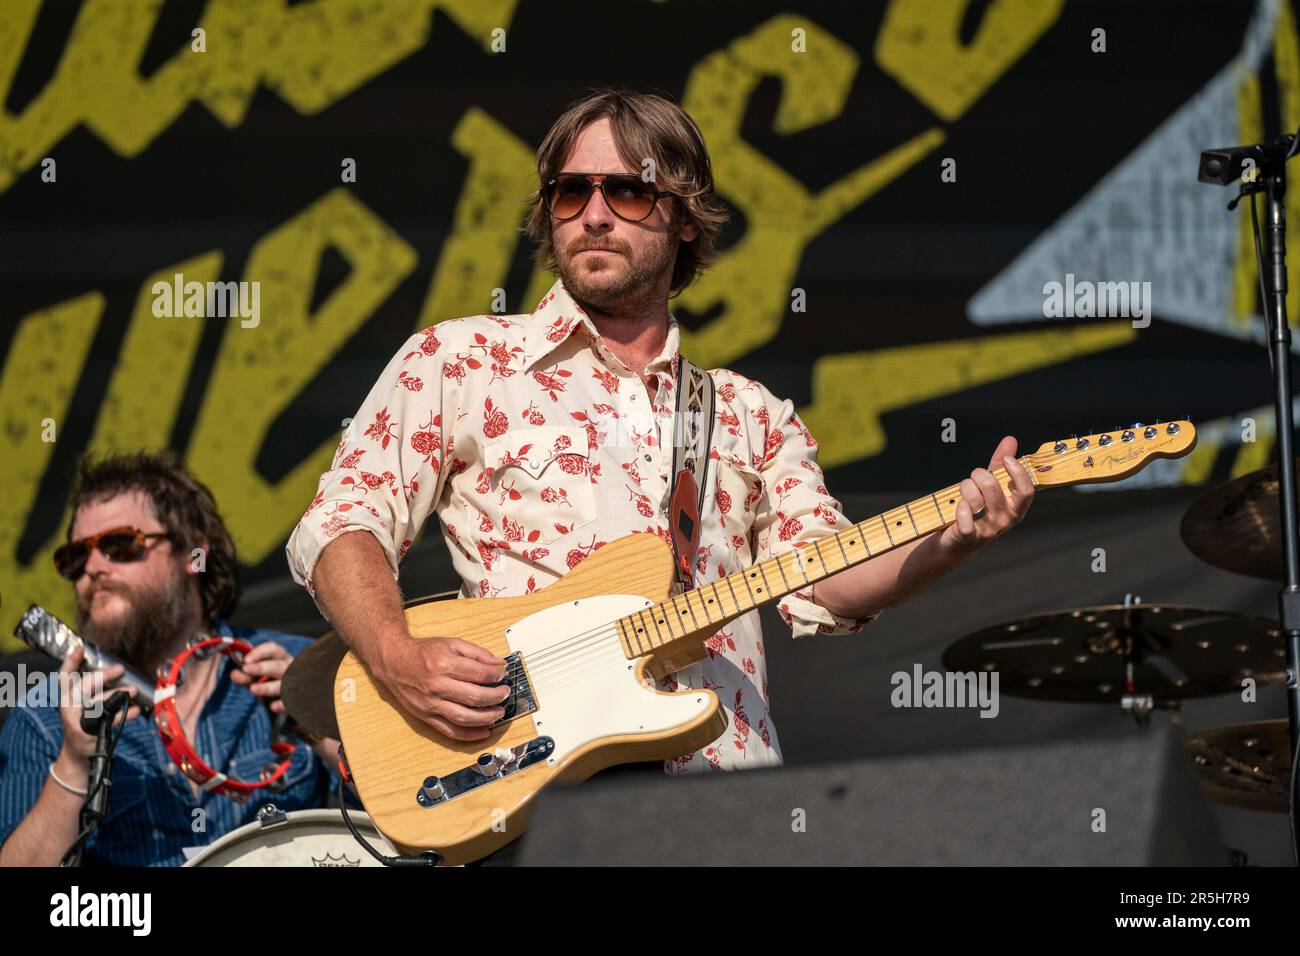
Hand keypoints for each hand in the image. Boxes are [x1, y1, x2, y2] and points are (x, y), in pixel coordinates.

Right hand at [56, 645, 140, 771]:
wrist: (78, 752)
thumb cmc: (83, 721)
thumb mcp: (81, 704)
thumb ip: (91, 688)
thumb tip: (113, 669)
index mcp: (66, 697)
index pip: (64, 677)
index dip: (70, 662)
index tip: (80, 649)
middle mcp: (69, 707)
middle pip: (83, 687)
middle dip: (102, 676)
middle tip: (121, 668)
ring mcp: (77, 721)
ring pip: (98, 703)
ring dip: (118, 695)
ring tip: (134, 690)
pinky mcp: (89, 734)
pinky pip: (110, 721)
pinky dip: (125, 714)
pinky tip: (136, 709)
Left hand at [230, 641, 291, 713]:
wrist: (295, 696)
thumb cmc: (273, 681)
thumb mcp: (259, 676)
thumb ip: (246, 676)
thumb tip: (234, 673)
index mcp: (282, 658)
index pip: (273, 650)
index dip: (260, 653)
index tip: (246, 659)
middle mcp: (289, 669)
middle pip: (278, 666)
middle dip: (262, 667)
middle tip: (246, 669)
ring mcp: (294, 683)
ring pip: (282, 684)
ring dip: (268, 686)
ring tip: (253, 689)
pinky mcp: (296, 698)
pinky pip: (290, 701)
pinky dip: (282, 704)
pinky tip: (273, 707)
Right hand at [373, 635, 507, 741]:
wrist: (394, 661)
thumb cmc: (422, 652)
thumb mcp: (451, 643)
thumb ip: (476, 653)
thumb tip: (497, 664)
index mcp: (444, 664)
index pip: (479, 674)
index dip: (496, 676)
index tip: (502, 675)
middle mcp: (437, 685)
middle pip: (475, 697)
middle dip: (496, 697)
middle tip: (504, 693)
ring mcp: (431, 703)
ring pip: (464, 717)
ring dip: (487, 718)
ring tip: (499, 713)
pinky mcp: (426, 716)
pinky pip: (450, 730)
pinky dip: (469, 734)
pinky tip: (483, 731)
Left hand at [938, 435, 1034, 556]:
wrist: (958, 541)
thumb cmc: (978, 509)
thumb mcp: (991, 486)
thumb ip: (1000, 463)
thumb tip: (1011, 440)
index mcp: (1016, 508)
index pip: (1026, 490)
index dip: (1017, 472)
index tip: (1006, 460)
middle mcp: (1005, 520)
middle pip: (992, 486)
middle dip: (978, 475)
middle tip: (973, 478)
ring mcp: (988, 529)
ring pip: (974, 497)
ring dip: (964, 487)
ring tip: (964, 492)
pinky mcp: (969, 537)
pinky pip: (965, 516)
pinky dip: (960, 507)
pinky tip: (959, 506)